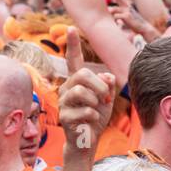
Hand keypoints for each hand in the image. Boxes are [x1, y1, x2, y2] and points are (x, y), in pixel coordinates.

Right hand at [57, 28, 114, 150]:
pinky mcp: (64, 117)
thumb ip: (107, 84)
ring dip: (96, 100)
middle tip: (107, 98)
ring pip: (80, 91)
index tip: (71, 28)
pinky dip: (94, 115)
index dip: (72, 44)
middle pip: (82, 74)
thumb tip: (106, 77)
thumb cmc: (95, 118)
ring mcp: (63, 103)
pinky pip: (84, 109)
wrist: (87, 141)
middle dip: (99, 85)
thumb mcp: (106, 98)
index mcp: (76, 82)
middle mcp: (66, 89)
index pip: (73, 60)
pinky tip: (91, 121)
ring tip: (98, 109)